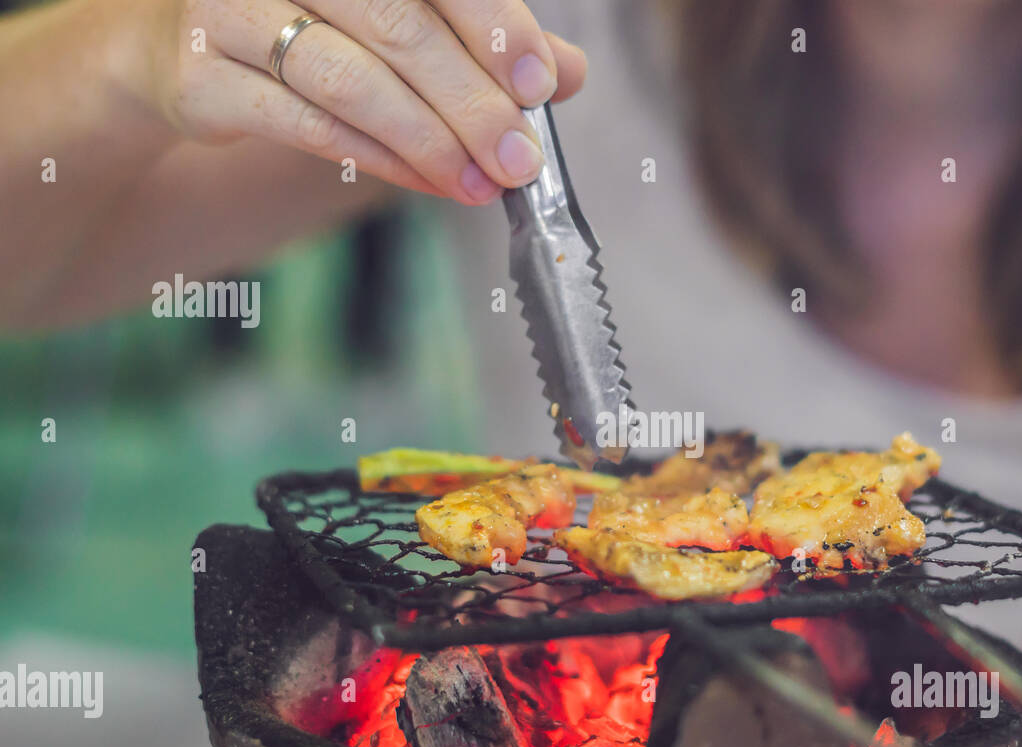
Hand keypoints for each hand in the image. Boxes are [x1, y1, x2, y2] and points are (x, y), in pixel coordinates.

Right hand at [136, 0, 586, 199]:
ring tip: (478, 183)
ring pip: (351, 80)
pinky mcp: (200, 73)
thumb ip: (481, 40)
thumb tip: (569, 73)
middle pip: (400, 27)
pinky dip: (375, 159)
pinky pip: (304, 124)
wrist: (181, 46)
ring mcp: (231, 7)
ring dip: (427, 141)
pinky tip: (425, 182)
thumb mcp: (399, 21)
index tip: (541, 85)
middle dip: (472, 103)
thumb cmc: (310, 26)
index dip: (495, 27)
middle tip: (517, 159)